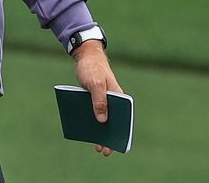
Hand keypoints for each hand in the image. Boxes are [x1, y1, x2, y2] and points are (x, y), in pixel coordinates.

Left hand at [72, 41, 122, 156]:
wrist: (85, 58)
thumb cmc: (93, 69)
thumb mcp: (96, 84)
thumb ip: (99, 101)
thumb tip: (102, 120)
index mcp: (119, 97)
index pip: (123, 118)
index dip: (120, 132)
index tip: (116, 144)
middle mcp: (113, 101)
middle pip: (112, 121)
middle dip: (109, 136)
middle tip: (104, 150)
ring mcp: (103, 100)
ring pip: (102, 119)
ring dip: (99, 131)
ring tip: (96, 145)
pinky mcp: (94, 99)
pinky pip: (93, 112)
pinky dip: (91, 121)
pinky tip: (86, 131)